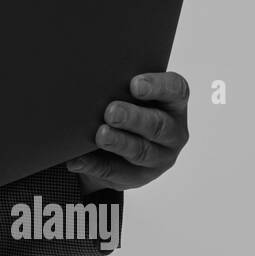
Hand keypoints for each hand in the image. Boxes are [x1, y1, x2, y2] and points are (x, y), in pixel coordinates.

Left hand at [65, 71, 189, 191]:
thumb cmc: (124, 107)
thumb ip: (117, 86)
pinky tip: (77, 160)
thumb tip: (92, 78)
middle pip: (158, 124)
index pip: (176, 90)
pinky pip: (115, 172)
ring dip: (119, 143)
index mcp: (173, 103)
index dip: (158, 86)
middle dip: (133, 118)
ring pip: (141, 151)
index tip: (135, 84)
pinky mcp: (138, 177)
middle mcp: (172, 131)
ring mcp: (158, 157)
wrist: (114, 146)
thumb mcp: (126, 95)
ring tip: (100, 135)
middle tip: (111, 112)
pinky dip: (94, 165)